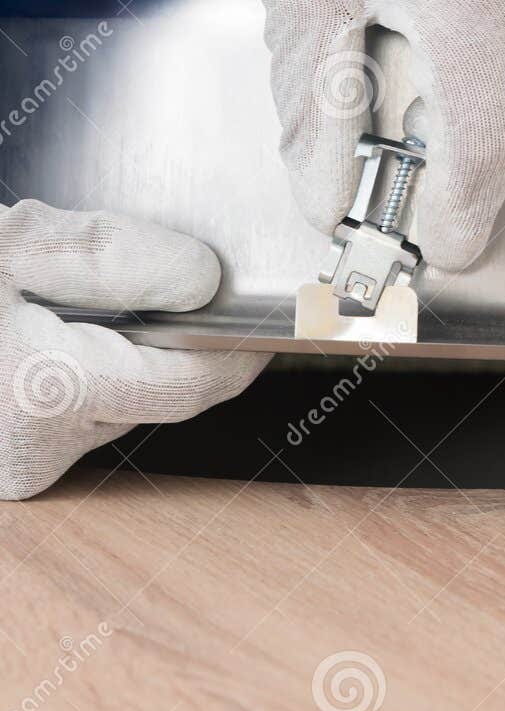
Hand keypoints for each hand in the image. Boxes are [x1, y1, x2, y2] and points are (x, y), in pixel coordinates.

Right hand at [0, 201, 269, 499]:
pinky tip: (50, 329)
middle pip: (160, 393)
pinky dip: (84, 367)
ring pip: (119, 402)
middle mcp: (35, 450)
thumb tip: (200, 279)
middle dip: (174, 339)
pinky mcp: (7, 457)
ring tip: (72, 300)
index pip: (195, 385)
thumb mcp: (11, 246)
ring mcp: (16, 464)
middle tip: (169, 283)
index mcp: (46, 395)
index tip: (272, 317)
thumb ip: (112, 256)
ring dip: (124, 352)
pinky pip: (77, 411)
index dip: (240, 346)